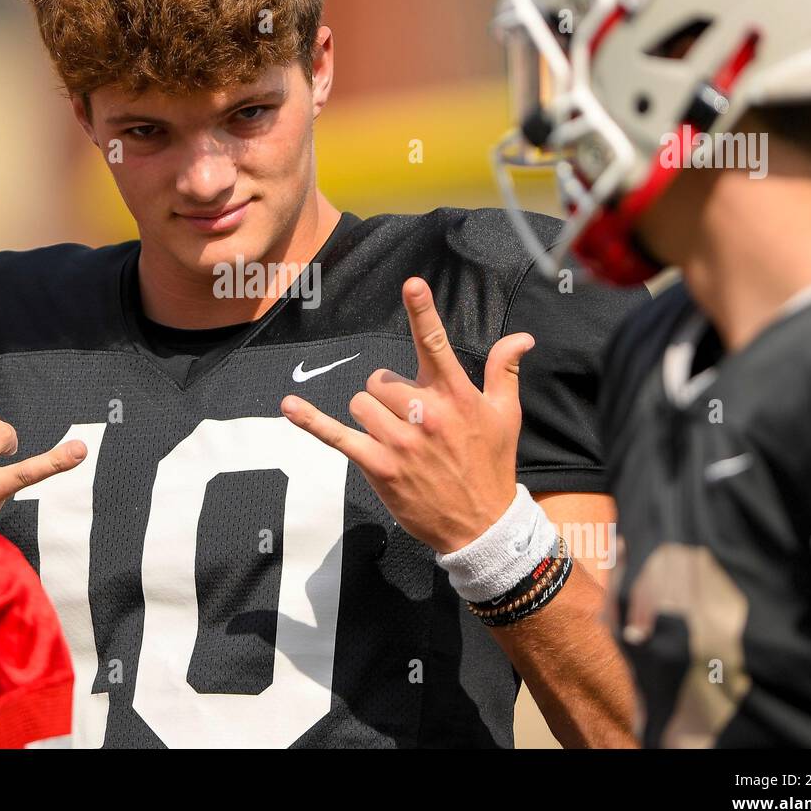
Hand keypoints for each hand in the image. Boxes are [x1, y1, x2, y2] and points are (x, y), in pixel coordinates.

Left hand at [281, 277, 532, 553]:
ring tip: (394, 440)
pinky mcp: (379, 466)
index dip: (422, 312)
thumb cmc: (492, 466)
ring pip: (360, 404)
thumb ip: (504, 371)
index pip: (436, 344)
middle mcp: (426, 413)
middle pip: (380, 379)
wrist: (481, 525)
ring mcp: (400, 440)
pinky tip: (289, 406)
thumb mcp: (505, 416)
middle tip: (409, 422)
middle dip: (387, 396)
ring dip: (370, 418)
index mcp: (455, 395)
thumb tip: (522, 337)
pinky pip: (336, 435)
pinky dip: (310, 421)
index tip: (411, 284)